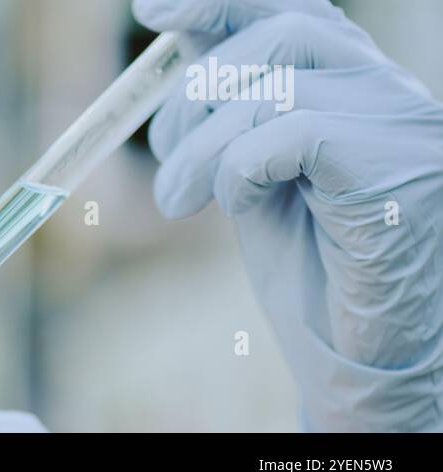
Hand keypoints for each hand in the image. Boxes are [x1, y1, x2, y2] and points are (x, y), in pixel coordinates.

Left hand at [136, 0, 442, 430]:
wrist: (355, 354)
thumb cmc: (307, 267)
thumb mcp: (248, 168)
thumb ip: (226, 104)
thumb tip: (180, 35)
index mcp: (352, 82)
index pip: (290, 6)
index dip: (218, 1)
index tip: (149, 10)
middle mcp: (388, 90)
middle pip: (277, 36)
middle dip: (194, 96)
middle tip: (166, 164)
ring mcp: (404, 125)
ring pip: (275, 90)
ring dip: (201, 148)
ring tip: (178, 202)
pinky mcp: (402, 168)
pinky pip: (293, 134)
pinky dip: (240, 168)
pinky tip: (239, 207)